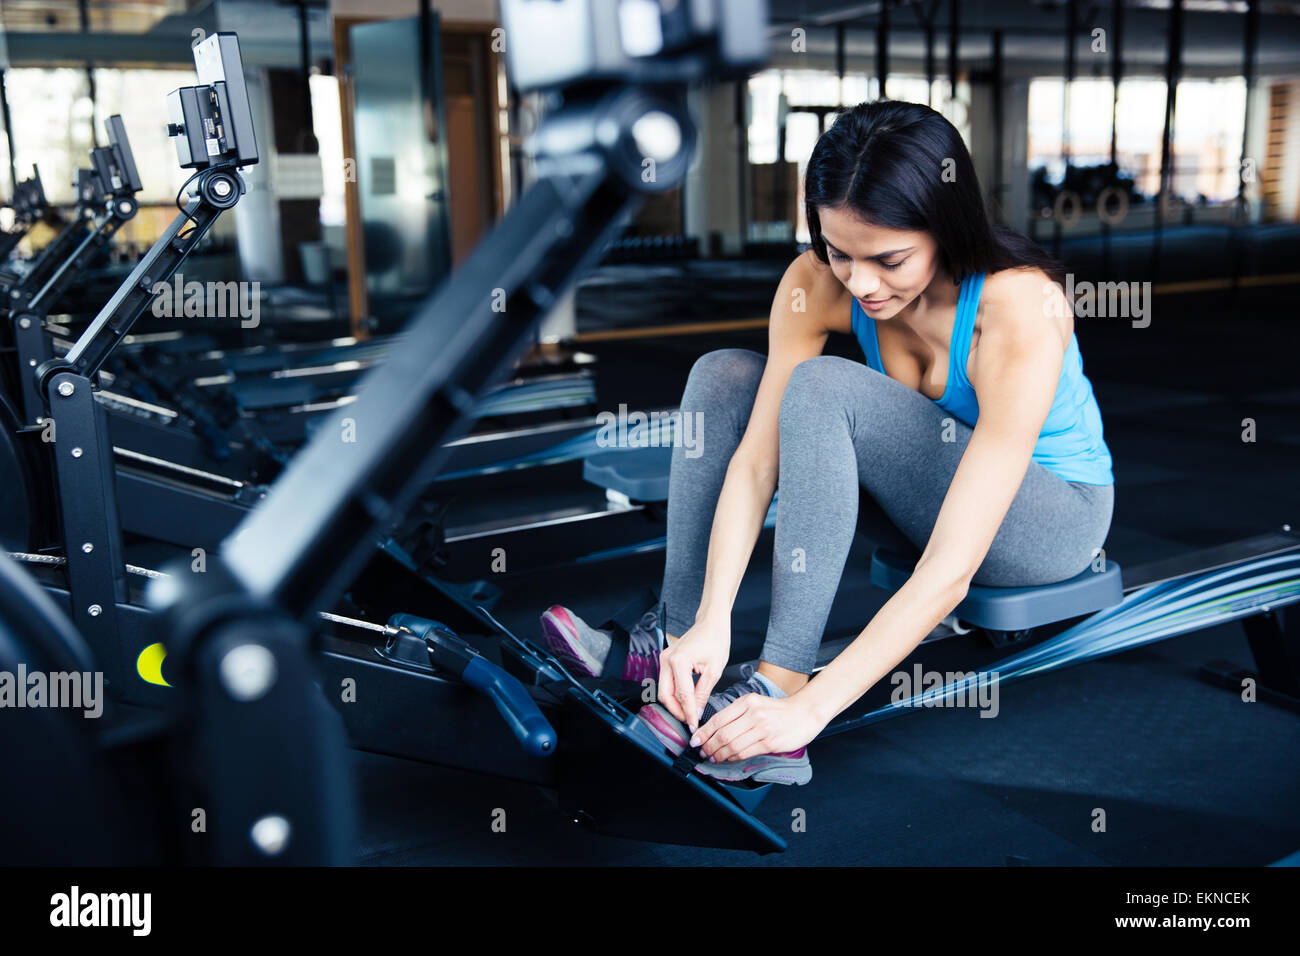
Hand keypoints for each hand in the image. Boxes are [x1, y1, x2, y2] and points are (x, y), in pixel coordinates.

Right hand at [656, 617, 730, 731]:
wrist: (711, 623)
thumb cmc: (716, 640)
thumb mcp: (714, 670)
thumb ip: (703, 693)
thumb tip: (697, 711)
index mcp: (679, 661)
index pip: (682, 695)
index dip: (688, 713)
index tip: (694, 725)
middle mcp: (667, 660)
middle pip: (665, 696)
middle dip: (677, 711)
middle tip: (691, 721)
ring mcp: (664, 659)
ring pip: (664, 690)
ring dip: (675, 703)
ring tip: (690, 712)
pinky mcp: (666, 660)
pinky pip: (667, 682)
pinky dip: (675, 694)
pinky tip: (687, 700)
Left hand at [690, 690, 825, 762]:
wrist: (805, 712)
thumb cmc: (779, 710)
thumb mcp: (756, 703)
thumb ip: (737, 713)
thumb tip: (715, 729)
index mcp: (747, 702)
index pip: (718, 719)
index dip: (704, 732)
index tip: (695, 740)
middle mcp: (753, 713)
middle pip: (723, 733)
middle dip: (708, 746)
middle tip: (701, 752)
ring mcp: (762, 728)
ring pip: (732, 744)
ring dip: (718, 754)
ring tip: (712, 757)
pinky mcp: (770, 742)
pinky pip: (745, 752)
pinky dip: (732, 757)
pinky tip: (728, 758)